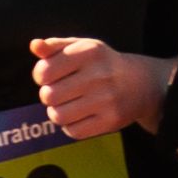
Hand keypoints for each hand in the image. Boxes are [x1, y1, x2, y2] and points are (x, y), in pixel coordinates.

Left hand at [27, 35, 160, 140]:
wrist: (143, 84)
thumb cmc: (103, 64)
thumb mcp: (82, 47)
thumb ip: (55, 46)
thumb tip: (35, 45)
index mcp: (90, 52)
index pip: (44, 71)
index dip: (41, 76)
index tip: (51, 76)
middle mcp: (100, 75)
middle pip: (48, 96)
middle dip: (49, 96)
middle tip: (61, 93)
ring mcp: (107, 100)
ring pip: (58, 116)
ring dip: (58, 112)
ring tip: (68, 106)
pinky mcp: (112, 121)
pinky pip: (73, 132)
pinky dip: (71, 126)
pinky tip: (80, 116)